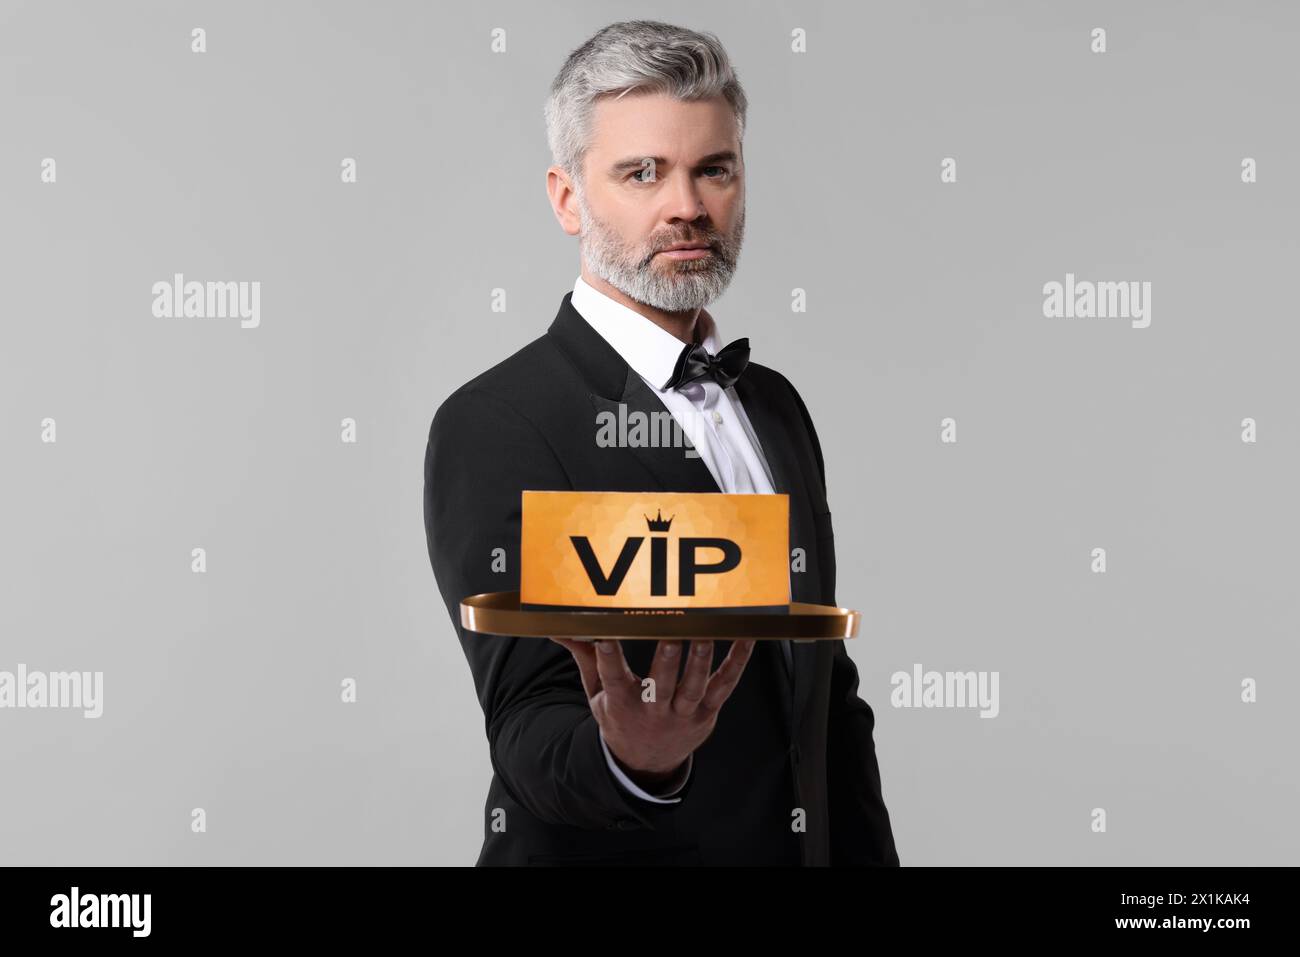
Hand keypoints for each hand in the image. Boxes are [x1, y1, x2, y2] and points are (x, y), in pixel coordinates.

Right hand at [548, 638, 755, 783]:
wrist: (646, 763)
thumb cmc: (620, 718)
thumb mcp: (596, 695)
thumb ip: (585, 657)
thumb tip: (560, 628)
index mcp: (621, 703)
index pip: (612, 675)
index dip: (608, 654)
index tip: (606, 632)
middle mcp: (652, 710)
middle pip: (660, 682)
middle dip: (666, 655)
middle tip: (672, 629)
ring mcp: (682, 713)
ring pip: (693, 686)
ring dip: (700, 659)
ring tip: (706, 634)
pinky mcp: (706, 713)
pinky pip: (724, 686)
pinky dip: (737, 662)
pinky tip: (745, 639)